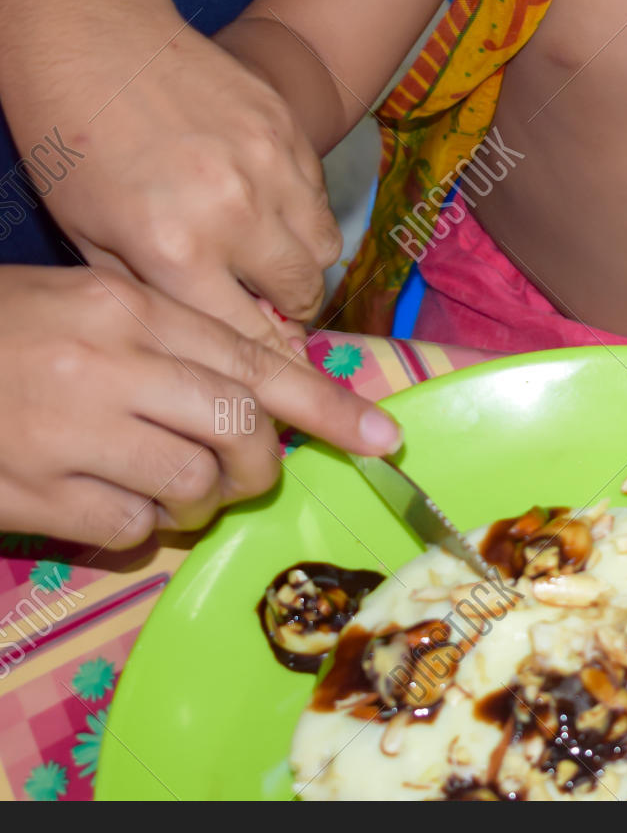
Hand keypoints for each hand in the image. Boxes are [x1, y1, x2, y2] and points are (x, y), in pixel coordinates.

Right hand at [0, 265, 401, 549]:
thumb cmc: (2, 326)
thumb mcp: (90, 301)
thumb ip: (173, 337)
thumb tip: (258, 386)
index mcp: (131, 308)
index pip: (256, 360)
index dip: (329, 405)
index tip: (383, 440)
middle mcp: (109, 365)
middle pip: (240, 429)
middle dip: (264, 464)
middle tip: (252, 474)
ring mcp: (70, 433)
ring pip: (195, 486)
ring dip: (202, 500)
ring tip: (171, 485)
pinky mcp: (32, 493)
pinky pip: (130, 530)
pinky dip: (140, 530)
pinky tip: (112, 503)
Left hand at [7, 0, 344, 344]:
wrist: (91, 41)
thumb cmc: (73, 144)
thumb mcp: (92, 240)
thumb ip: (160, 295)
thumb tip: (217, 338)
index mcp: (177, 249)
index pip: (252, 336)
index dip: (264, 360)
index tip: (267, 367)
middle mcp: (237, 212)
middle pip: (304, 293)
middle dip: (288, 309)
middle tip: (261, 302)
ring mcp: (272, 164)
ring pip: (325, 246)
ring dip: (301, 260)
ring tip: (264, 253)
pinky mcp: (289, 127)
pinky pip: (318, 194)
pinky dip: (300, 211)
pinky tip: (260, 199)